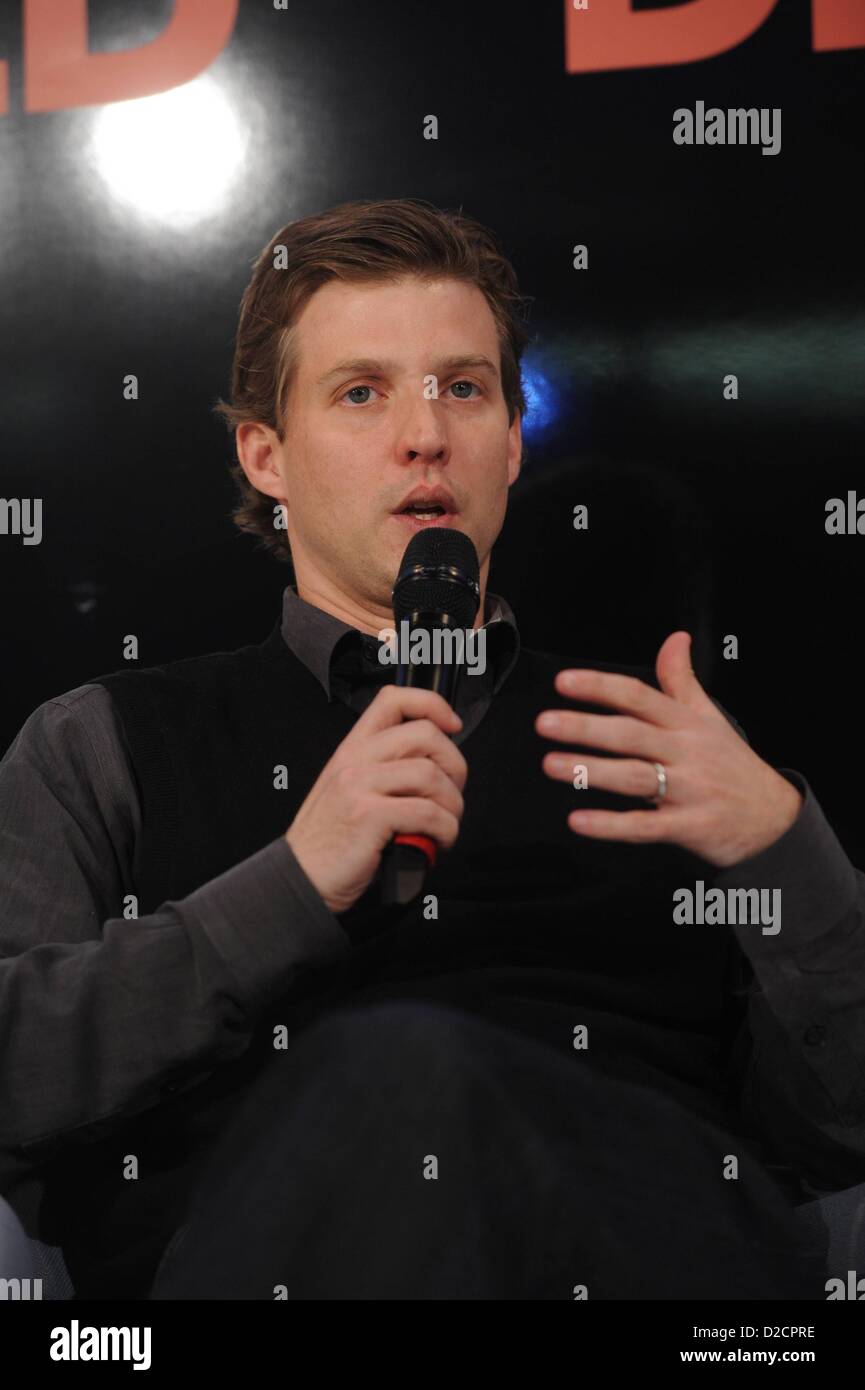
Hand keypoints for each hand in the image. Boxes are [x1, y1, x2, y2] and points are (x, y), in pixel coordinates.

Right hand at [286, 684, 466, 914]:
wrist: (299, 879)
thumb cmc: (328, 842)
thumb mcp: (348, 791)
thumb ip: (383, 771)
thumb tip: (434, 765)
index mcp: (351, 749)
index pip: (393, 700)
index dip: (432, 704)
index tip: (452, 725)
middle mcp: (354, 761)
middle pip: (425, 735)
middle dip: (454, 765)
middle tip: (451, 794)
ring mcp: (360, 786)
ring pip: (432, 775)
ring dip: (452, 805)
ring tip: (443, 825)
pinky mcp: (370, 816)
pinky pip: (429, 813)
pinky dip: (445, 830)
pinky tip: (436, 842)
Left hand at [536, 631, 802, 868]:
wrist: (773, 819)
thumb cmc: (731, 765)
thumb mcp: (710, 717)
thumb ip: (682, 680)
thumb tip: (675, 638)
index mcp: (686, 723)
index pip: (640, 697)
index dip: (601, 687)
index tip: (565, 682)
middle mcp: (686, 752)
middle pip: (631, 734)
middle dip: (586, 727)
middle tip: (546, 723)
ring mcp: (689, 790)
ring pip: (635, 777)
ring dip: (591, 771)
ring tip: (552, 765)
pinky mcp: (688, 827)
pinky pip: (645, 826)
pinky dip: (611, 825)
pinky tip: (579, 820)